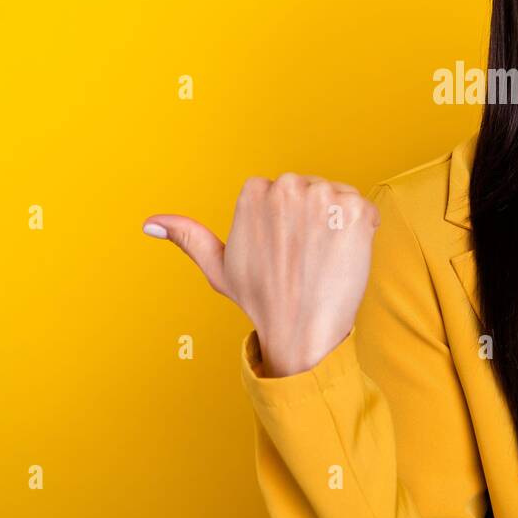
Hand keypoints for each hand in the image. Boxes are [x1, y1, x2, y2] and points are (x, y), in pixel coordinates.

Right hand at [143, 174, 380, 376]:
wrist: (301, 330)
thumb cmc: (262, 300)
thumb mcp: (219, 267)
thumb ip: (188, 237)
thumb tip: (150, 223)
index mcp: (255, 192)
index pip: (282, 191)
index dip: (287, 223)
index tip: (282, 251)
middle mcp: (287, 187)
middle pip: (312, 189)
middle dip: (314, 218)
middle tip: (304, 258)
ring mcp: (324, 198)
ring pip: (340, 197)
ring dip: (338, 223)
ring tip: (323, 258)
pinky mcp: (355, 211)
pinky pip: (367, 210)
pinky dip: (363, 231)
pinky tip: (345, 257)